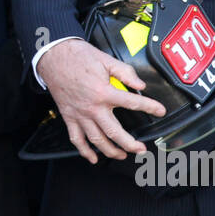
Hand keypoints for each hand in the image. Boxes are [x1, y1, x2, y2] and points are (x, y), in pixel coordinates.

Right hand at [36, 39, 161, 163]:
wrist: (54, 57)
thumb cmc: (79, 57)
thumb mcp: (106, 60)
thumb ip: (125, 72)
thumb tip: (140, 85)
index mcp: (104, 91)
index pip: (132, 103)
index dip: (150, 107)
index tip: (160, 111)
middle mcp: (92, 107)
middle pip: (115, 132)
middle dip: (130, 144)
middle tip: (141, 149)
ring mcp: (80, 114)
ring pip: (97, 140)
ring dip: (111, 151)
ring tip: (122, 155)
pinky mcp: (69, 117)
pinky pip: (76, 139)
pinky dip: (84, 151)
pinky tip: (93, 158)